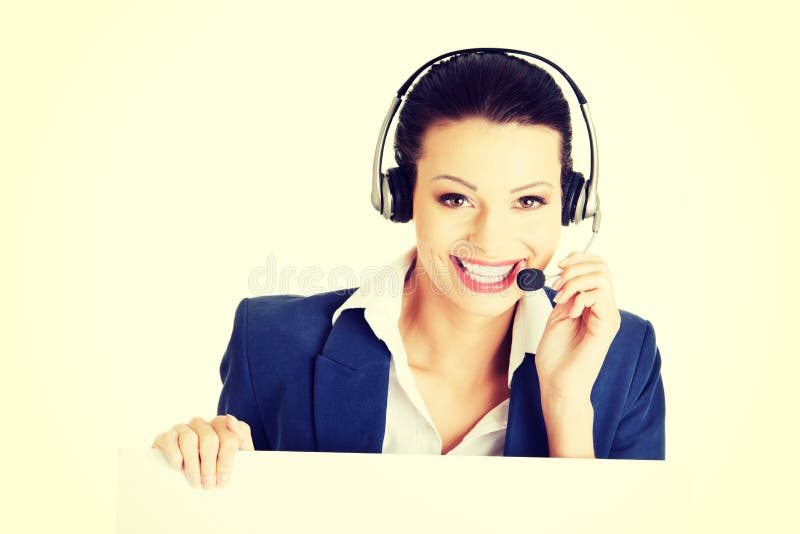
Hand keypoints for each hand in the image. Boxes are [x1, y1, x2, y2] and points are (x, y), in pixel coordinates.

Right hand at [151, 414, 253, 488]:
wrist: (186, 477)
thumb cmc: (217, 466)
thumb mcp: (237, 454)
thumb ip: (241, 437)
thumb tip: (230, 419)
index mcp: (221, 425)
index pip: (229, 438)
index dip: (226, 462)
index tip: (222, 481)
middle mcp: (202, 424)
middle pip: (209, 440)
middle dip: (210, 466)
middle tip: (208, 485)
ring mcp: (183, 428)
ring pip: (189, 439)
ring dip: (193, 464)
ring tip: (195, 482)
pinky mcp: (165, 436)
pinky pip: (169, 439)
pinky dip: (174, 454)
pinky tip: (178, 467)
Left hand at [535, 251, 620, 402]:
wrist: (557, 383)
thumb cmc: (555, 357)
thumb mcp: (557, 315)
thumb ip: (566, 294)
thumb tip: (566, 272)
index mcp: (593, 305)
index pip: (596, 267)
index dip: (578, 259)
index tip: (558, 267)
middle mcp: (604, 308)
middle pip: (601, 266)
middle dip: (575, 267)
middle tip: (558, 284)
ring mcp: (607, 316)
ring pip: (602, 276)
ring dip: (575, 281)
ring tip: (562, 298)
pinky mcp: (607, 325)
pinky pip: (600, 295)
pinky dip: (581, 297)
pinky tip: (571, 312)